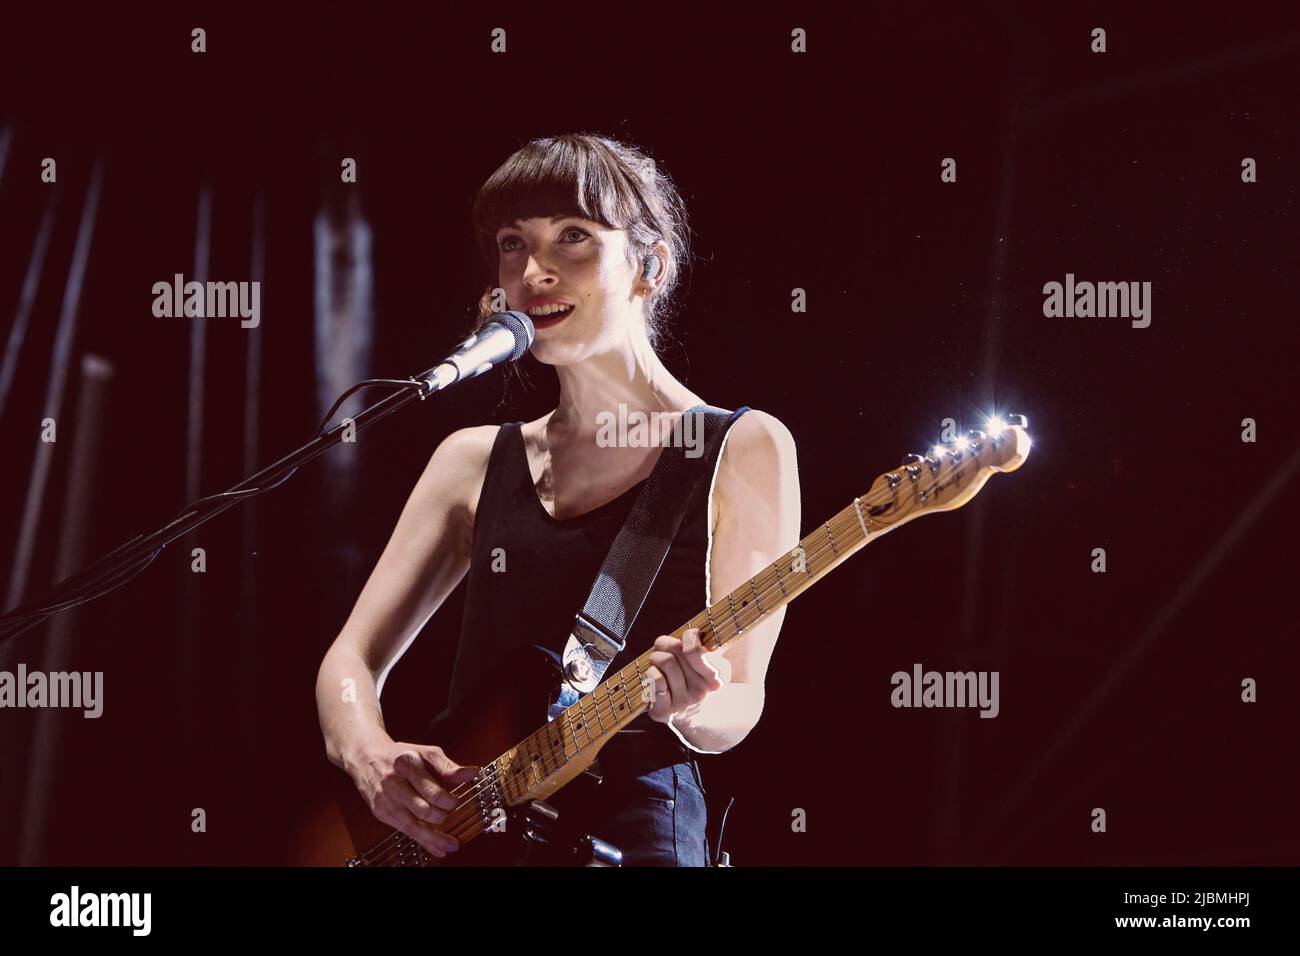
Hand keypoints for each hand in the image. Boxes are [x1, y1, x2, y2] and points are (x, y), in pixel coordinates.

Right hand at [345, 738, 479, 858]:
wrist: (366, 757)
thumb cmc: (400, 755)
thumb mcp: (425, 753)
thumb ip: (448, 766)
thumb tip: (472, 773)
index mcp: (407, 764)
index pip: (432, 790)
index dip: (448, 800)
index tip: (456, 800)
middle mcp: (393, 782)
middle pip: (422, 810)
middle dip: (441, 815)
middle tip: (449, 812)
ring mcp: (385, 800)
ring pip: (412, 826)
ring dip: (434, 838)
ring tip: (451, 845)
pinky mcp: (381, 813)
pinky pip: (404, 831)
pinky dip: (422, 841)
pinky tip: (435, 847)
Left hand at [644, 627, 729, 722]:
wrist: (694, 715)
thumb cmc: (698, 680)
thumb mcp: (712, 663)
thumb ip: (701, 647)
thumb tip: (692, 634)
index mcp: (715, 678)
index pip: (694, 649)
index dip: (689, 637)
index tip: (691, 638)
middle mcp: (699, 692)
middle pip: (673, 648)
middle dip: (668, 645)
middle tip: (671, 653)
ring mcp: (681, 703)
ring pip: (660, 660)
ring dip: (657, 658)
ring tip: (663, 667)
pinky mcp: (662, 711)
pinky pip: (654, 681)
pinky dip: (651, 673)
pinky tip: (657, 676)